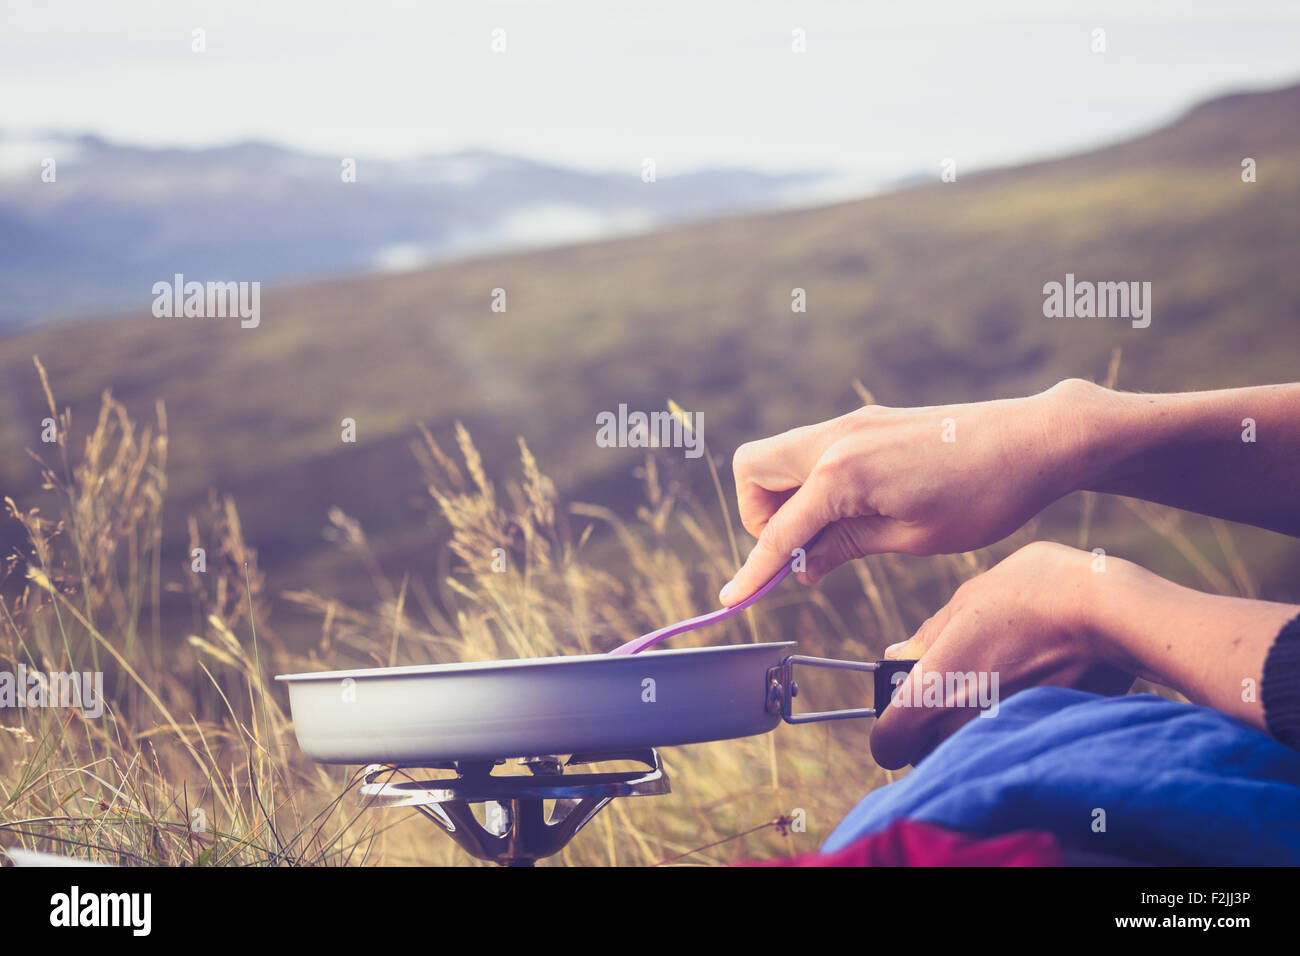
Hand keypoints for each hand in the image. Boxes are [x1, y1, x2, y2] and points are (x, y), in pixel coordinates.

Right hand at [718, 379, 1096, 604]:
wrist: (1036, 439)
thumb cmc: (983, 496)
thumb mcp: (912, 537)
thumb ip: (844, 546)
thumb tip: (801, 567)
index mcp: (842, 473)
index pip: (779, 532)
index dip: (754, 572)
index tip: (733, 600)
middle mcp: (835, 439)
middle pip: (753, 470)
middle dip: (760, 515)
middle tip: (802, 549)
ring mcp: (851, 423)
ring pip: (780, 456)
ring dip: (786, 497)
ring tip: (832, 534)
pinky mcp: (869, 422)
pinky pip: (815, 451)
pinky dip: (813, 483)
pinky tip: (854, 510)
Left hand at [869, 542, 1133, 768]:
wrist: (1111, 613)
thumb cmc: (1033, 592)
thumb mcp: (967, 599)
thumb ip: (929, 634)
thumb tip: (900, 653)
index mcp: (934, 688)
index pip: (888, 744)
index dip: (888, 734)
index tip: (901, 717)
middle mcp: (962, 724)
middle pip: (926, 754)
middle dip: (930, 731)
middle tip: (954, 693)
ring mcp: (1003, 738)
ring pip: (968, 753)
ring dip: (970, 732)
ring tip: (997, 688)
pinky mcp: (1040, 740)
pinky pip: (1010, 747)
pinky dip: (1012, 732)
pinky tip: (1030, 694)